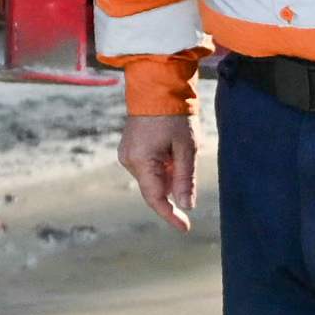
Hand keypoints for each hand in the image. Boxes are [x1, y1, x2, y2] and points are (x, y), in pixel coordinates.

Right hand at [119, 108, 196, 233]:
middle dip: (174, 184)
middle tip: (188, 161)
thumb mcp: (187, 148)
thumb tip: (186, 206)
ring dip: (169, 173)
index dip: (170, 215)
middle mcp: (128, 160)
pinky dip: (162, 165)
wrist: (156, 86)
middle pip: (154, 188)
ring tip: (180, 148)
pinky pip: (148, 166)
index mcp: (141, 161)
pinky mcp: (129, 148)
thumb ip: (185, 178)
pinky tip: (171, 147)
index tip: (186, 228)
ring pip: (152, 177)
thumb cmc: (174, 115)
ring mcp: (126, 154)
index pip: (155, 198)